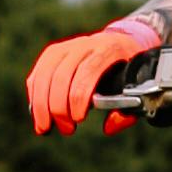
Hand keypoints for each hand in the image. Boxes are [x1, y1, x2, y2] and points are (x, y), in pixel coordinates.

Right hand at [26, 17, 161, 134]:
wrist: (121, 42)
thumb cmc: (129, 72)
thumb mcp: (137, 87)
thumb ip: (127, 110)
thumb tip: (108, 127)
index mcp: (110, 50)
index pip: (88, 72)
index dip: (78, 97)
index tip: (79, 120)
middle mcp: (86, 44)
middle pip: (62, 75)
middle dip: (59, 107)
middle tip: (66, 129)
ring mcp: (68, 46)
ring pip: (45, 74)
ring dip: (41, 105)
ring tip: (45, 127)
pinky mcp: (54, 52)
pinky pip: (38, 73)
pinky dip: (35, 95)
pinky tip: (38, 113)